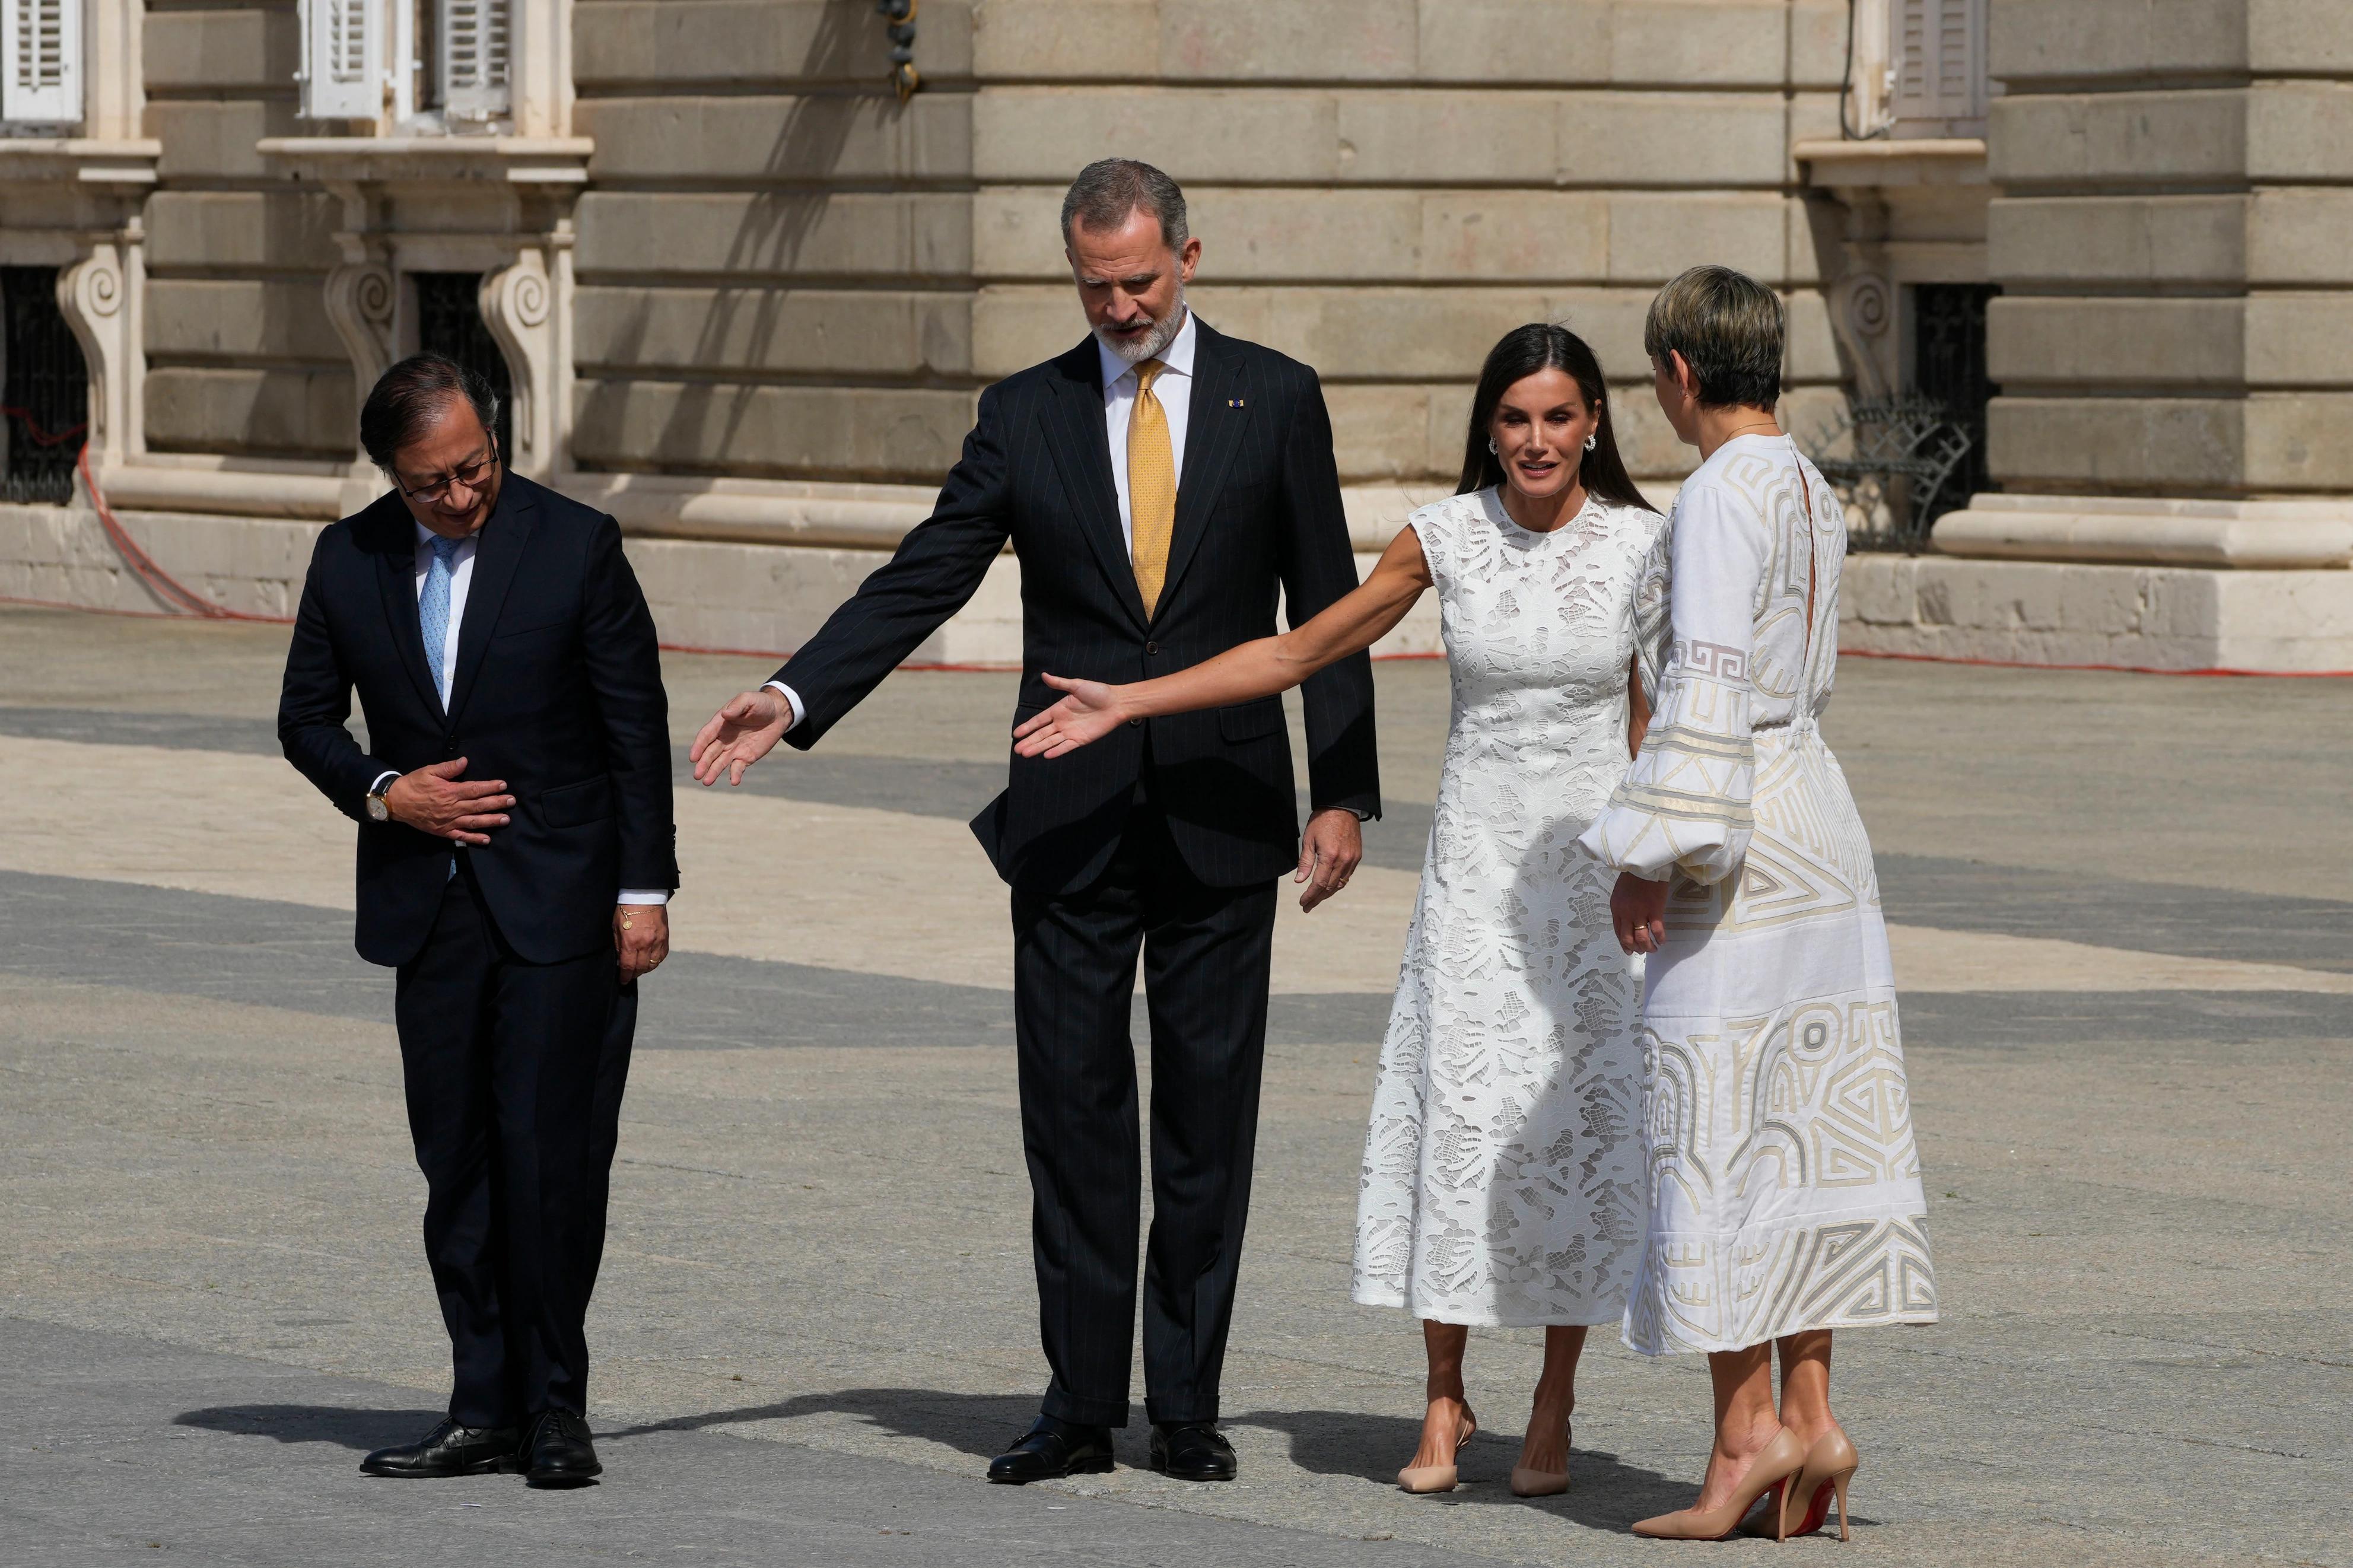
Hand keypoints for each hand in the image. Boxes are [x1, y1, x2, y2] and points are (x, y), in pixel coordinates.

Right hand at [383, 758, 512, 845]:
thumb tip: (465, 761)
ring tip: (506, 819)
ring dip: (491, 821)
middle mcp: (452, 808)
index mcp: (450, 792)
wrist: (396, 802)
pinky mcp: (443, 832)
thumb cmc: (414, 784)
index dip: (490, 787)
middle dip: (497, 803)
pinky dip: (474, 839)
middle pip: (478, 805)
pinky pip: (461, 836)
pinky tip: (487, 840)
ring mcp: (448, 821)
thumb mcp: (429, 771)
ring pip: (474, 821)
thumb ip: (448, 768)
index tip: (503, 785)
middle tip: (512, 801)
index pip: (475, 789)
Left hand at [615, 903, 668, 983]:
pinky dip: (656, 961)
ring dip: (646, 969)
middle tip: (630, 975)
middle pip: (642, 968)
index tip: (623, 980)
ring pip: (653, 964)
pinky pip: (662, 956)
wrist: (644, 895)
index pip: (629, 966)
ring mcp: (658, 941)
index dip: (625, 976)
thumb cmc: (626, 909)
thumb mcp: (616, 927)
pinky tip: (650, 960)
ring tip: (639, 968)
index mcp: (631, 941)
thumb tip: (620, 960)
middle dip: (634, 974)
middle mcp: (646, 943)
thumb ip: (619, 945)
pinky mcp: (665, 938)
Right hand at [691, 688, 790, 786]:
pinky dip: (735, 774)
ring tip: (707, 782)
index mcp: (720, 723)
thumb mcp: (748, 699)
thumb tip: (725, 714)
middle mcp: (724, 738)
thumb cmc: (760, 703)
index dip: (698, 747)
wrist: (777, 713)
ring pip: (720, 762)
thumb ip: (737, 706)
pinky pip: (738, 767)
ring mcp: (734, 749)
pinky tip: (734, 781)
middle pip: (710, 752)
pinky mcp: (746, 757)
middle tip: (697, 775)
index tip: (693, 757)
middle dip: (703, 764)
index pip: (706, 736)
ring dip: (713, 772)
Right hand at [1011, 673, 1129, 757]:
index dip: (1028, 727)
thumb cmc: (1098, 692)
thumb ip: (1059, 683)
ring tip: (1025, 754)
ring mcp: (1071, 732)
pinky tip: (1045, 755)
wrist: (1116, 703)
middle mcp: (1062, 722)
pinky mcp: (1080, 739)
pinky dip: (1056, 751)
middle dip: (1029, 741)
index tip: (1016, 734)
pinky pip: (1065, 746)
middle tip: (1017, 749)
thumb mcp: (1077, 685)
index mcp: (1059, 709)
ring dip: (1038, 748)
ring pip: (1050, 742)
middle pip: (1042, 734)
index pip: (1039, 720)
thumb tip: (1043, 675)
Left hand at [1295, 808, 1362, 912]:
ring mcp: (1352, 859)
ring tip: (1316, 900)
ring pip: (1340, 884)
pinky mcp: (1357, 857)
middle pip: (1330, 887)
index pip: (1319, 883)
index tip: (1302, 902)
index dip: (1310, 895)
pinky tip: (1329, 888)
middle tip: (1306, 907)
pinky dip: (1337, 885)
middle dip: (1317, 899)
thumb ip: (1305, 861)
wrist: (1342, 807)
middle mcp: (1343, 860)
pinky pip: (1347, 876)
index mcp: (1329, 856)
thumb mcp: (1308, 839)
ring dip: (1327, 894)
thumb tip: (1299, 881)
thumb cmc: (1322, 821)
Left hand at [1611, 871, 1668, 954]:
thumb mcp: (1619, 894)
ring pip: (1642, 938)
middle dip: (1635, 948)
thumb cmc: (1632, 878)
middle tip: (1642, 951)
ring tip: (1653, 949)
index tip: (1629, 951)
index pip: (1618, 933)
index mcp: (1616, 909)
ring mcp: (1640, 913)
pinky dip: (1660, 938)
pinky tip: (1662, 941)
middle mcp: (1626, 914)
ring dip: (1648, 947)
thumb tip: (1627, 923)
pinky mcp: (1655, 911)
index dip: (1624, 944)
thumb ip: (1621, 909)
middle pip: (1629, 939)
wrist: (1644, 865)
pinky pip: (1657, 931)